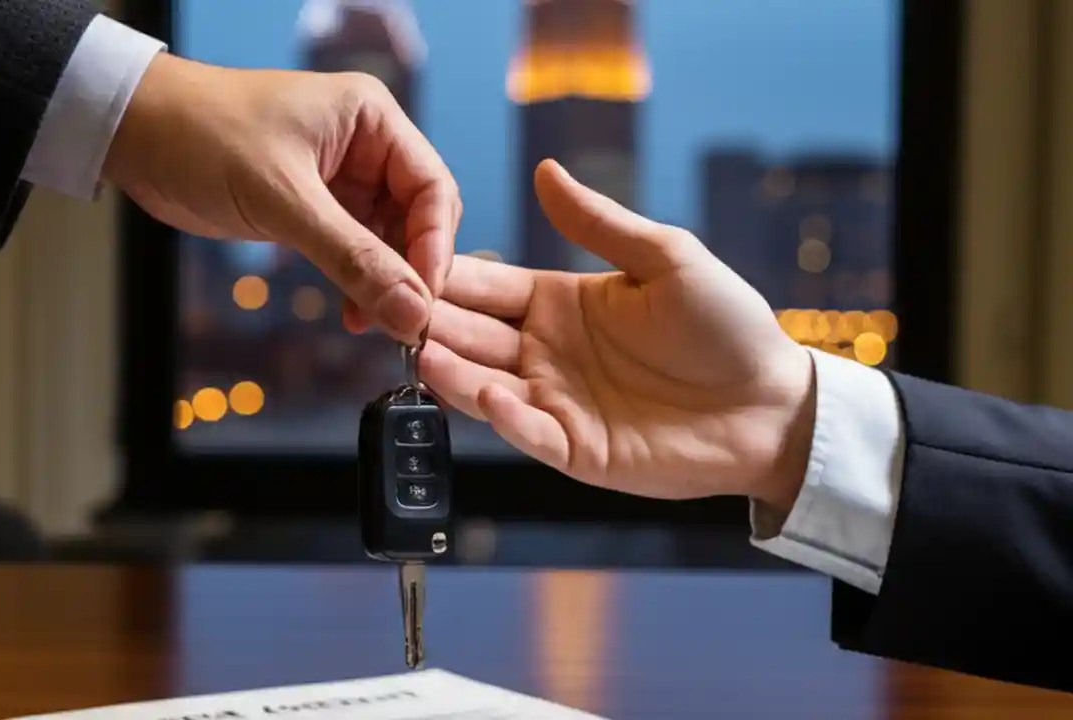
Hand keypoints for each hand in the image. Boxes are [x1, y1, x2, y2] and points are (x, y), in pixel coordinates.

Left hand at [102, 54, 460, 344]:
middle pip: (418, 218)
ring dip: (385, 284)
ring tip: (376, 324)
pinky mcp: (312, 206)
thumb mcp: (283, 200)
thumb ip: (351, 257)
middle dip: (411, 270)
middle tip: (405, 322)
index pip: (433, 188)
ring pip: (387, 240)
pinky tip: (352, 312)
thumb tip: (411, 310)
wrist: (135, 134)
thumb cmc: (203, 137)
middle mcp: (364, 145)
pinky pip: (353, 250)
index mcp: (371, 119)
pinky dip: (356, 282)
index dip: (436, 246)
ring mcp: (340, 178)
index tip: (425, 299)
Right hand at [420, 160, 815, 510]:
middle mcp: (547, 352)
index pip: (487, 286)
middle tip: (393, 309)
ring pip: (487, 385)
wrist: (772, 404)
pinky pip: (531, 433)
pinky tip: (485, 395)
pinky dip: (505, 418)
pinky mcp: (577, 450)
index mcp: (560, 302)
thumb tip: (544, 169)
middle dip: (433, 322)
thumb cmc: (727, 326)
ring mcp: (557, 402)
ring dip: (454, 371)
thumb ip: (600, 223)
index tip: (406, 260)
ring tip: (422, 352)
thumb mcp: (667, 258)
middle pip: (474, 335)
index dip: (448, 276)